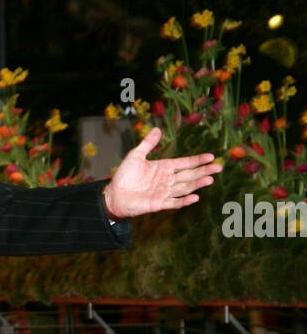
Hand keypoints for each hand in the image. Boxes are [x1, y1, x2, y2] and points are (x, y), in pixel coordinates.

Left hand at [104, 127, 221, 218]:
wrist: (114, 194)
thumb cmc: (124, 176)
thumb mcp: (136, 155)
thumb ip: (148, 144)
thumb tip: (157, 129)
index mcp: (165, 167)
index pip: (185, 163)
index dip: (197, 160)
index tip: (211, 156)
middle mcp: (167, 180)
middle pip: (189, 175)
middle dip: (203, 171)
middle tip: (219, 167)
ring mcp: (164, 192)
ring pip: (185, 187)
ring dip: (197, 184)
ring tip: (210, 179)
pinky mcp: (158, 204)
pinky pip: (174, 202)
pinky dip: (184, 200)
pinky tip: (196, 197)